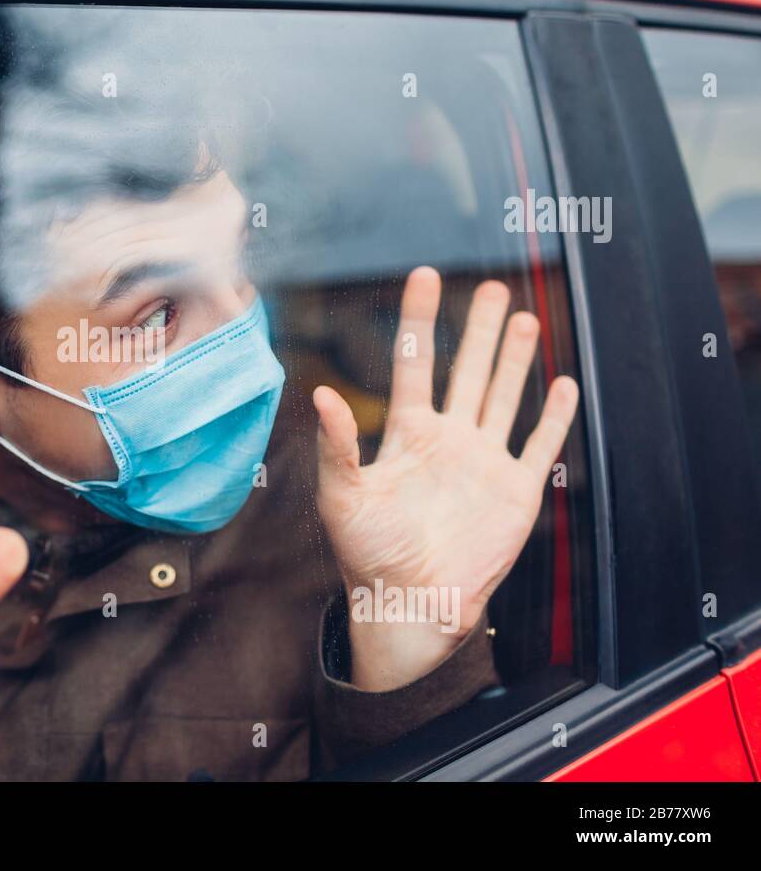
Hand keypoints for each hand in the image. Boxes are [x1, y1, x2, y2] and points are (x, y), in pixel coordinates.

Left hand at [313, 267, 577, 690]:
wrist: (411, 606)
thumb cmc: (368, 556)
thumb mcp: (343, 497)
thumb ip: (337, 445)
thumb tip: (320, 394)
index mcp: (406, 436)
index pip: (415, 364)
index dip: (420, 320)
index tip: (425, 276)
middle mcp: (447, 441)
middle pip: (466, 371)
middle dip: (476, 330)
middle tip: (489, 287)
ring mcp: (483, 463)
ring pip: (503, 397)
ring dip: (514, 359)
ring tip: (522, 317)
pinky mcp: (515, 491)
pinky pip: (538, 445)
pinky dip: (553, 416)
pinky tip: (561, 384)